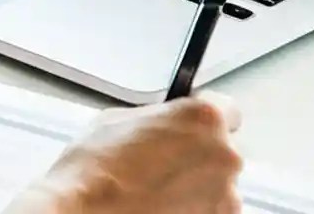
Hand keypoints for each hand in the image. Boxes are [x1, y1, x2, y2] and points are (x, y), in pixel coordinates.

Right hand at [6, 93, 243, 213]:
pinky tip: (159, 207)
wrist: (87, 212)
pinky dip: (191, 209)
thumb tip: (160, 124)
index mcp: (205, 119)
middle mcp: (224, 156)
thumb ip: (155, 118)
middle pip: (221, 151)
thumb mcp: (120, 119)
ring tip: (156, 191)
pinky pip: (208, 210)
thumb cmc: (97, 169)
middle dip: (196, 156)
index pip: (226, 111)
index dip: (204, 121)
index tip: (192, 129)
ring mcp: (224, 196)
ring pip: (216, 185)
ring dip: (195, 187)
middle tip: (162, 163)